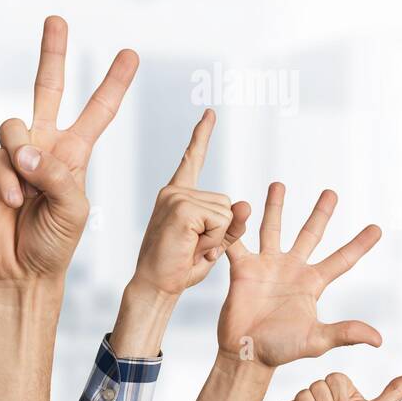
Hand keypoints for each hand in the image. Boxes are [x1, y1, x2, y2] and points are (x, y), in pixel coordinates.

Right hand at [0, 16, 137, 283]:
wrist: (19, 269)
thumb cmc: (55, 243)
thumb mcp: (74, 208)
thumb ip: (55, 173)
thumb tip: (23, 151)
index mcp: (74, 153)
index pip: (98, 111)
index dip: (112, 83)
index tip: (129, 54)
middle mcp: (43, 146)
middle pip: (48, 89)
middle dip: (52, 54)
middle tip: (56, 20)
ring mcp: (13, 156)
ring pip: (14, 126)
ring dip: (22, 161)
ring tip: (26, 197)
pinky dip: (4, 181)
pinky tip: (11, 203)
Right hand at [130, 109, 250, 297]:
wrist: (155, 286)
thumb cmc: (180, 267)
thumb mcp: (212, 243)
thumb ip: (231, 223)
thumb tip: (246, 203)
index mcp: (177, 195)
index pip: (193, 160)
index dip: (202, 136)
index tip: (210, 114)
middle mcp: (174, 191)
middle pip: (227, 202)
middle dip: (221, 231)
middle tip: (193, 247)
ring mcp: (176, 197)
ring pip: (226, 213)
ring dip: (216, 237)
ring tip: (190, 248)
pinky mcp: (181, 208)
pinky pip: (220, 221)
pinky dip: (212, 240)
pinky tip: (189, 246)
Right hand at [217, 184, 381, 367]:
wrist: (245, 353)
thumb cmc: (281, 349)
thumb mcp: (315, 340)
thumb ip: (343, 333)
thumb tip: (377, 338)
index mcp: (312, 283)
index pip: (341, 260)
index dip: (359, 244)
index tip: (377, 229)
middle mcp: (291, 269)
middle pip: (309, 235)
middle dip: (321, 214)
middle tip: (331, 192)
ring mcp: (266, 267)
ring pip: (272, 230)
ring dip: (275, 208)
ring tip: (278, 185)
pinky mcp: (242, 269)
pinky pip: (238, 244)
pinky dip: (235, 229)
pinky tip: (234, 209)